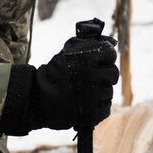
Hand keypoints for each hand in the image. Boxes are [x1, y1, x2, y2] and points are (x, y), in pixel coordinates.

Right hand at [0, 40, 118, 135]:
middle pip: (113, 73)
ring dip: (100, 91)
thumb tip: (108, 40)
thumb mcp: (66, 53)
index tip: (100, 61)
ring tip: (84, 92)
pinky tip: (86, 102)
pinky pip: (106, 107)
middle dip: (105, 75)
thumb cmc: (52, 74)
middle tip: (92, 78)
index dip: (106, 57)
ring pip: (109, 91)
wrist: (39, 99)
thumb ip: (85, 44)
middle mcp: (94, 77)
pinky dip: (98, 105)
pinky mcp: (95, 113)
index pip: (110, 54)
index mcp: (88, 59)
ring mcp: (96, 96)